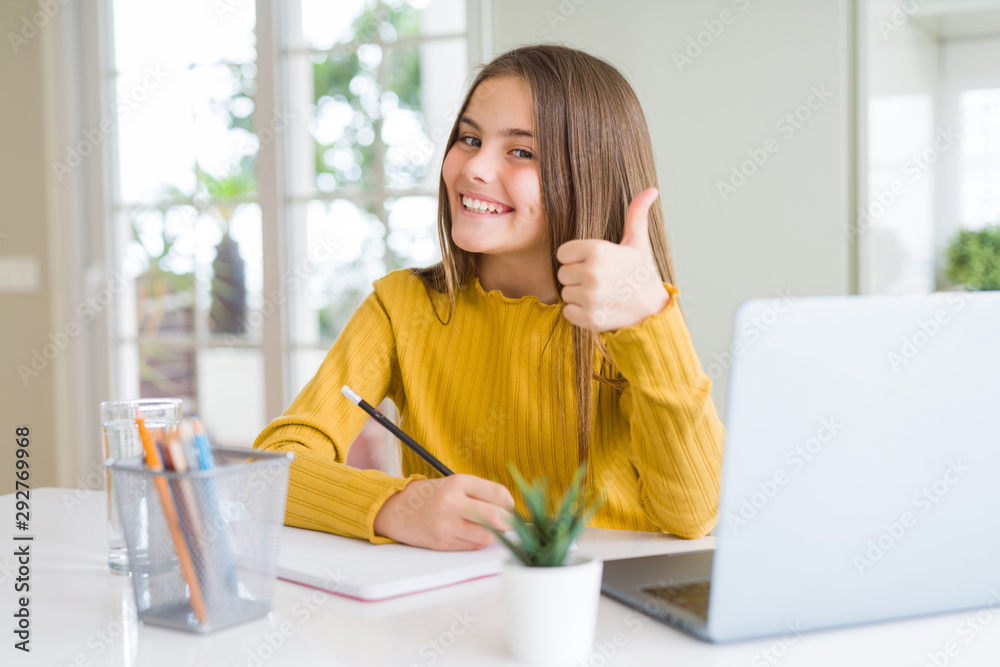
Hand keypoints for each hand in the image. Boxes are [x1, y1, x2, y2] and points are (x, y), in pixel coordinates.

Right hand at [373, 474, 515, 550]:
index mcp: (458, 482)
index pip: (499, 493)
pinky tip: (473, 534)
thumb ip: (480, 493)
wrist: (397, 509)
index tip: (509, 507)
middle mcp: (453, 502)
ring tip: (492, 529)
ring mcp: (447, 525)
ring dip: (496, 535)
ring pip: (487, 536)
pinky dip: (479, 542)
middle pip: (497, 517)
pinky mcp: (442, 542)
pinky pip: (473, 546)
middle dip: (509, 522)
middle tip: (510, 522)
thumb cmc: (431, 495)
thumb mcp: (455, 484)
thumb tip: (510, 509)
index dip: (510, 503)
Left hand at [555, 188, 669, 331]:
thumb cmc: (642, 273)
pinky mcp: (588, 318)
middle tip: (599, 280)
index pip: (563, 253)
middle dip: (577, 276)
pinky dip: (579, 312)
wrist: (652, 310)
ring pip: (565, 293)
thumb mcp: (638, 242)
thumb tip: (651, 190)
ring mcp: (589, 298)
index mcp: (598, 251)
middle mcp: (592, 274)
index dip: (576, 258)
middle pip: (562, 274)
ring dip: (578, 295)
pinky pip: (567, 312)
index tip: (593, 263)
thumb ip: (636, 214)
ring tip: (600, 294)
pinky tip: (597, 307)